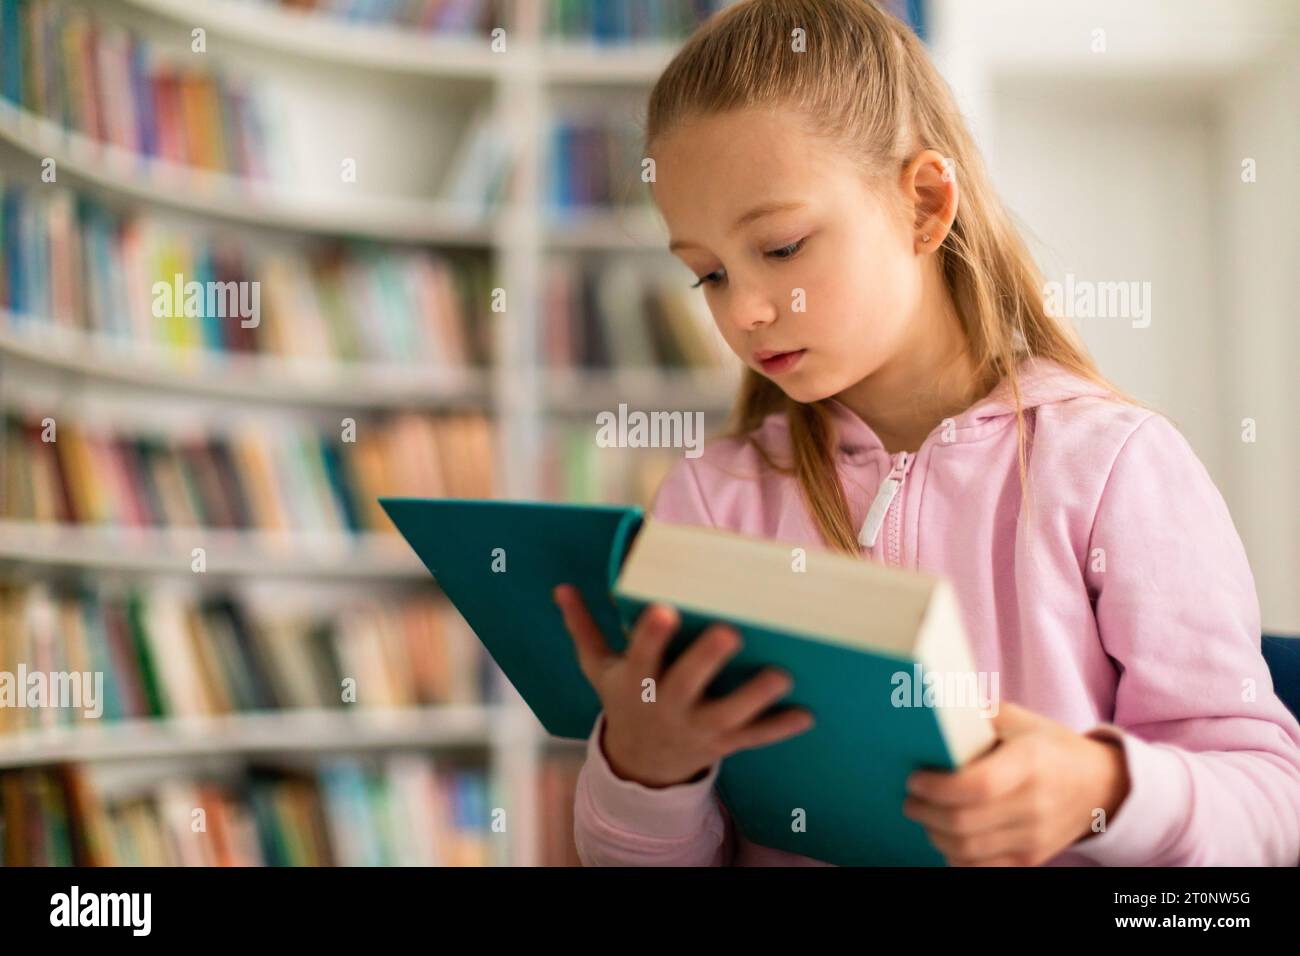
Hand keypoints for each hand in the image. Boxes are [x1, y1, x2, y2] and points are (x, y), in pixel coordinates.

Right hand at [554, 584, 814, 787]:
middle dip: (707, 659)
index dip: (651, 635)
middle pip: (686, 683)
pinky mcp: (723, 743)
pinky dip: (779, 729)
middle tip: (730, 632)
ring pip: (729, 714)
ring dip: (756, 697)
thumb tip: (562, 588)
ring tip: (781, 674)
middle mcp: (667, 705)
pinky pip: (754, 738)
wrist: (640, 764)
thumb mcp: (597, 669)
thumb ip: (583, 628)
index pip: (640, 655)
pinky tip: (806, 715)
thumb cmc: (624, 699)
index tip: (664, 608)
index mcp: (636, 681)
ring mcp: (698, 727)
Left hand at [902, 701, 1130, 865]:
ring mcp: (1034, 838)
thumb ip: (978, 713)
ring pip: (967, 849)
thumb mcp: (1020, 720)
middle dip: (925, 812)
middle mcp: (1034, 804)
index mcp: (1030, 763)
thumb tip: (931, 705)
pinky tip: (945, 835)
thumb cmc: (1050, 747)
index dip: (938, 787)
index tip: (915, 779)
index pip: (978, 785)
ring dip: (934, 834)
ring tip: (924, 815)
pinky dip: (955, 855)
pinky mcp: (1030, 860)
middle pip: (964, 823)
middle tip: (910, 799)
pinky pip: (981, 868)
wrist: (1098, 786)